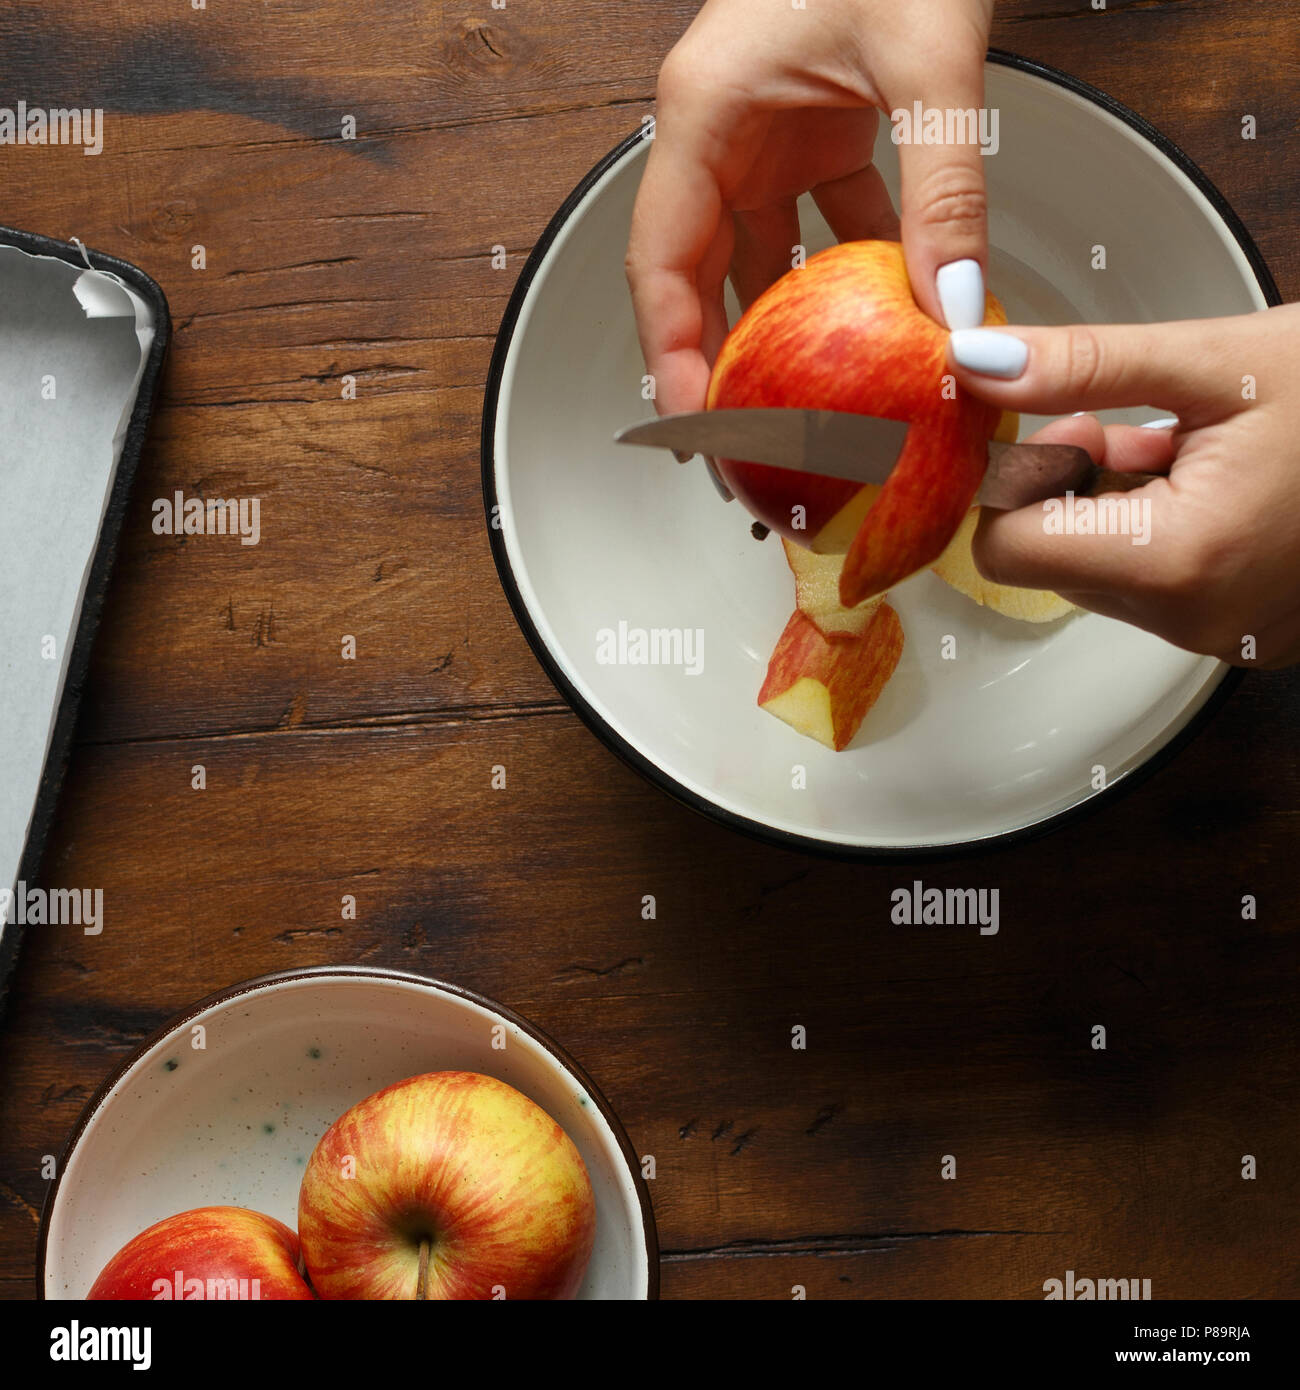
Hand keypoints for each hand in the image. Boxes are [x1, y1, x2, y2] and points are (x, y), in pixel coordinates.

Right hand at [626, 0, 994, 416]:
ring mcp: (764, 130)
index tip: (693, 425)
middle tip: (749, 439)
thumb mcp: (927, 59)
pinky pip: (815, 223)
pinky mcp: (812, 128)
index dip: (669, 354)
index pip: (662, 261)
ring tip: (808, 403)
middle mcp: (720, 128)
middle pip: (698, 274)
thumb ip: (945, 192)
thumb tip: (958, 311)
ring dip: (783, 328)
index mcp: (705, 111)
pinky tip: (879, 319)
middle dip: (720, 360)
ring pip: (755, 257)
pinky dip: (844, 275)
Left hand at [947, 303, 1299, 667]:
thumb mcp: (1220, 361)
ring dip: (1116, 505)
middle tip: (1133, 427)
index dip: (1016, 479)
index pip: (1006, 549)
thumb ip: (1084, 364)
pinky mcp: (1250, 633)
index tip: (1056, 423)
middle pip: (1051, 561)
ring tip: (1186, 448)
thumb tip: (980, 363)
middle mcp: (1198, 621)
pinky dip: (1159, 531)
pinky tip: (1211, 480)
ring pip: (1101, 573)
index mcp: (1181, 563)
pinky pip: (1158, 587)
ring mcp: (1228, 636)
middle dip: (1071, 486)